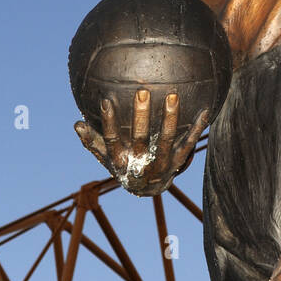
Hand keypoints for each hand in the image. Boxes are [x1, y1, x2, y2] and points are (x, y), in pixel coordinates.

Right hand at [73, 90, 207, 195]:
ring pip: (167, 140)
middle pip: (141, 138)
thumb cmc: (124, 165)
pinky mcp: (179, 161)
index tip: (106, 100)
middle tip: (142, 92)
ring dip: (170, 118)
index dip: (109, 121)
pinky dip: (197, 128)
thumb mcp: (106, 157)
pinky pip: (190, 144)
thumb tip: (76, 125)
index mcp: (122, 160)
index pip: (113, 139)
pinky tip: (205, 110)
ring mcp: (162, 163)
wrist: (147, 189)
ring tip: (173, 95)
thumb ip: (92, 142)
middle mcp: (142, 162)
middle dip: (142, 116)